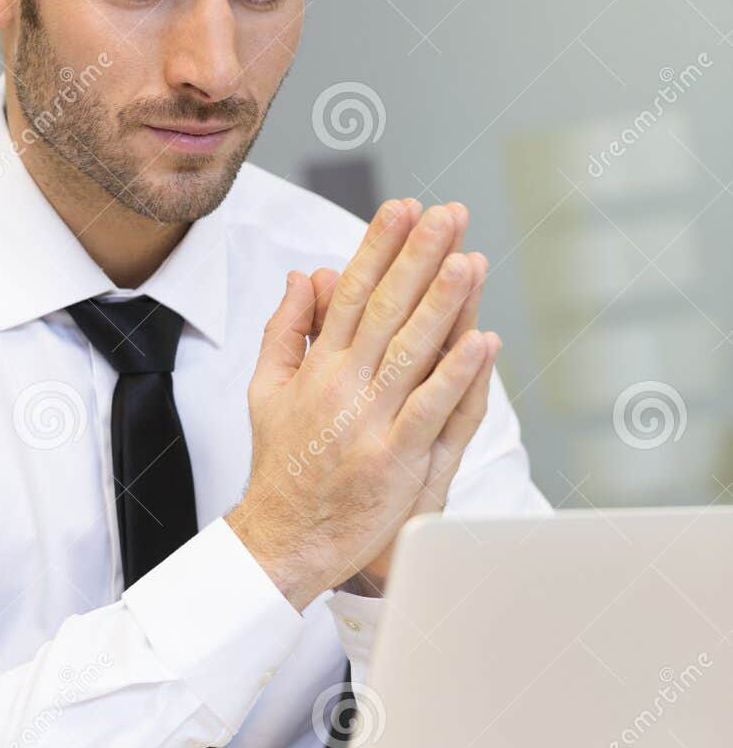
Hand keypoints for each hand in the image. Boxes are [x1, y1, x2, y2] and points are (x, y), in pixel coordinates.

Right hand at [226, 200, 500, 610]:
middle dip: (418, 257)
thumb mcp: (265, 389)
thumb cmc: (281, 465)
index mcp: (316, 366)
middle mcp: (342, 386)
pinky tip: (481, 342)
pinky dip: (456, 376)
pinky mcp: (394, 460)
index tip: (403, 208)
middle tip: (447, 215)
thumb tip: (308, 275)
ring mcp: (369, 422)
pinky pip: (430, 410)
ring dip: (443, 304)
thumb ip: (286, 329)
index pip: (352, 291)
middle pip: (387, 309)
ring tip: (468, 260)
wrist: (281, 539)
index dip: (379, 247)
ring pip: (411, 351)